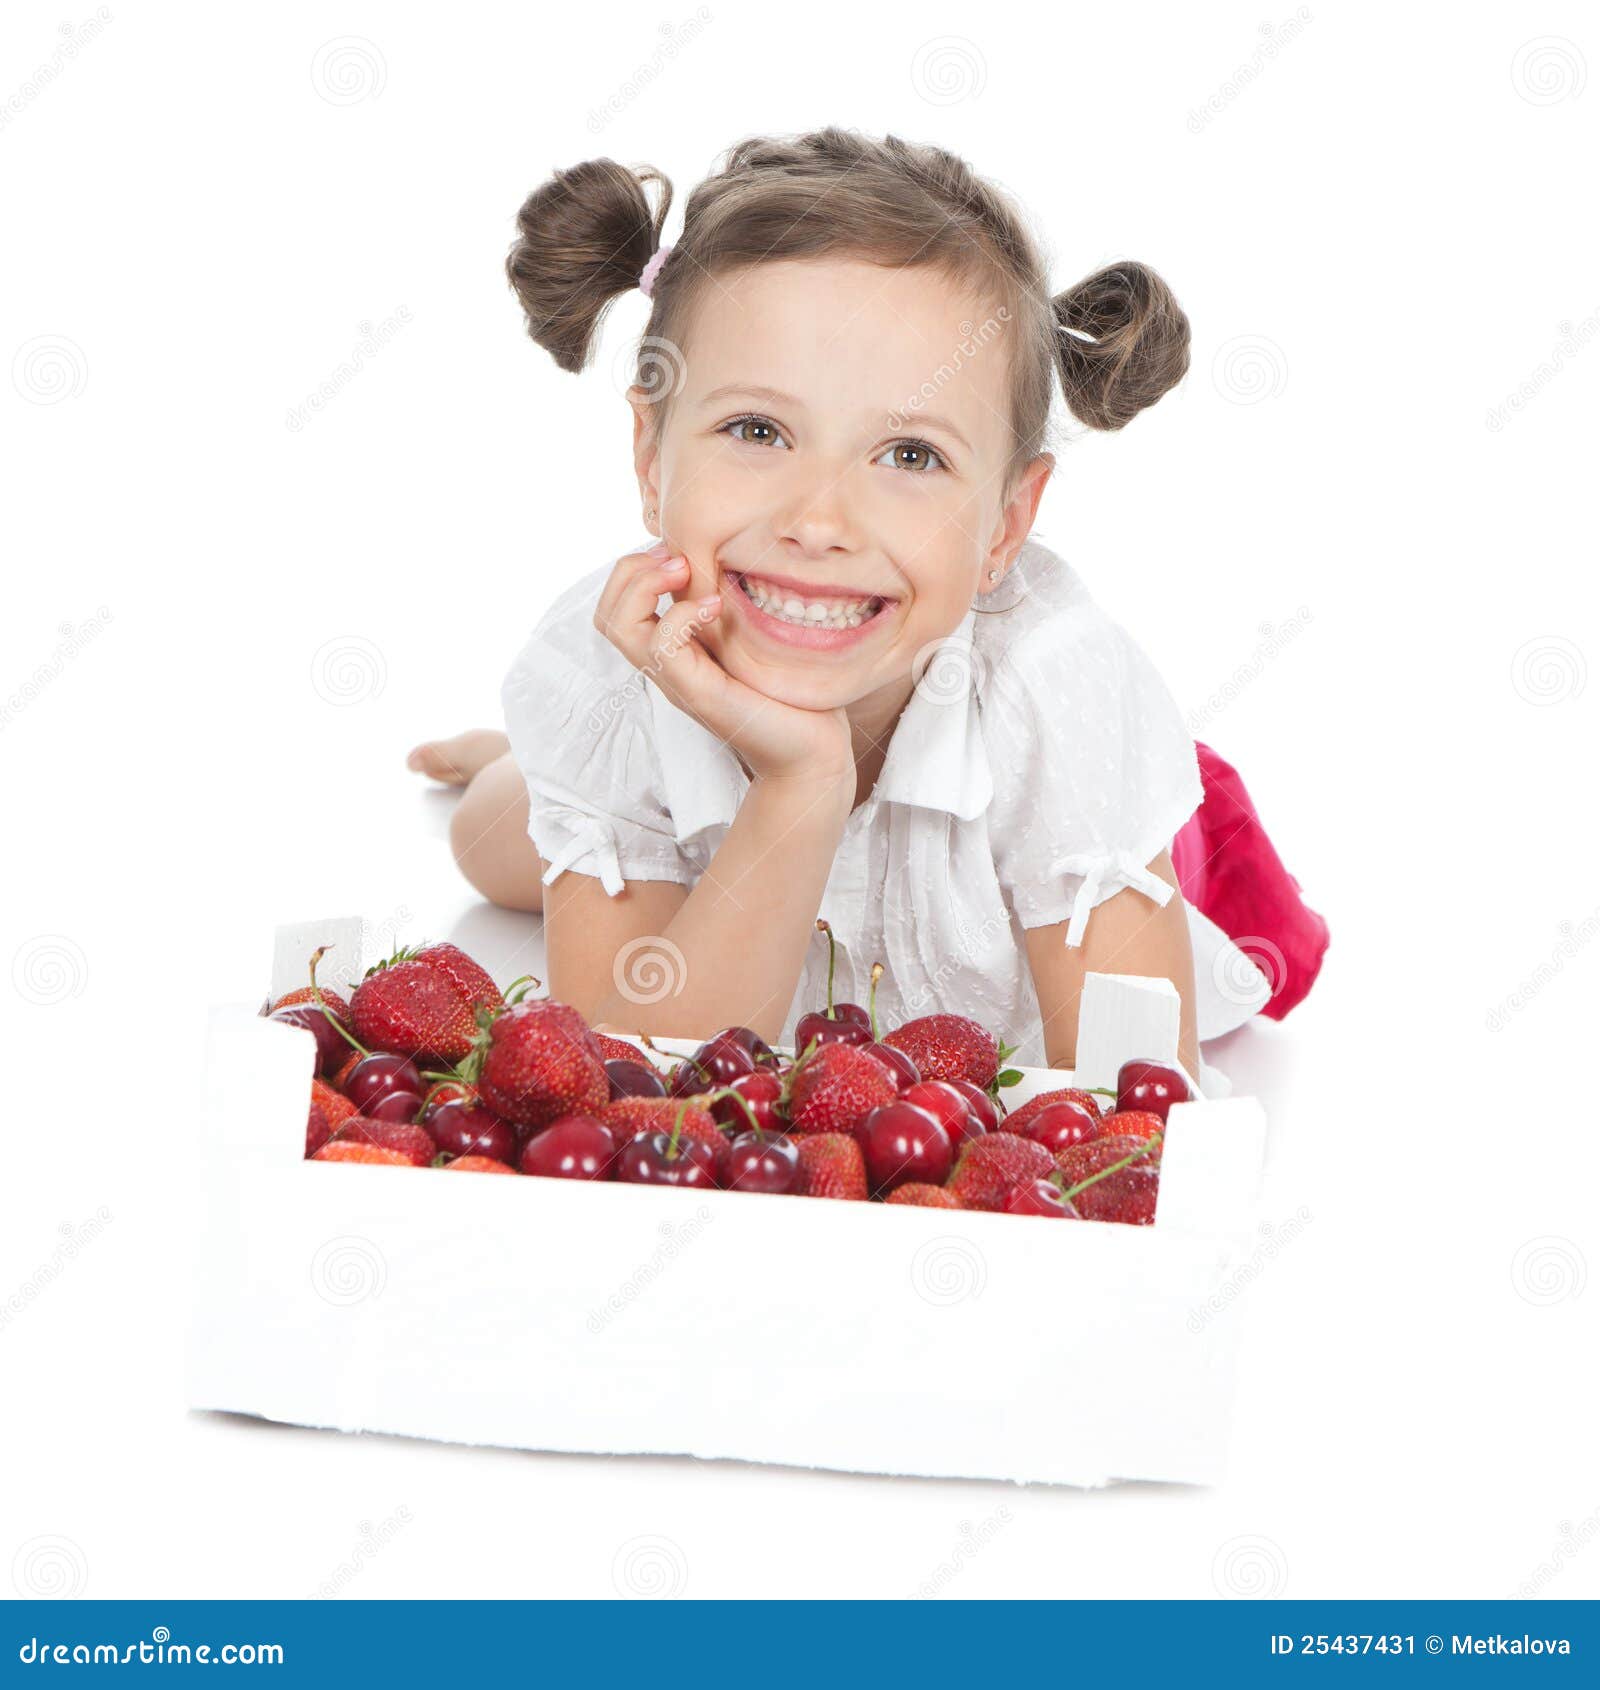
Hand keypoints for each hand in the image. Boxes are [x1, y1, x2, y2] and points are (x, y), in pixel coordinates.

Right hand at [593, 543, 854, 793]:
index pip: (616, 604)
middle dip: (632, 570)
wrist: (812, 750)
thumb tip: (730, 553)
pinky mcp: (699, 694)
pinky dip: (680, 615)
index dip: (636, 567)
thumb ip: (732, 604)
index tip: (682, 552)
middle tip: (680, 558)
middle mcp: (666, 667)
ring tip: (687, 572)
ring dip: (646, 584)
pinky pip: (662, 648)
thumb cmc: (790, 692)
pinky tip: (715, 605)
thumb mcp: (754, 635)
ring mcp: (678, 682)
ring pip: (620, 626)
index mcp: (673, 652)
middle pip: (607, 614)